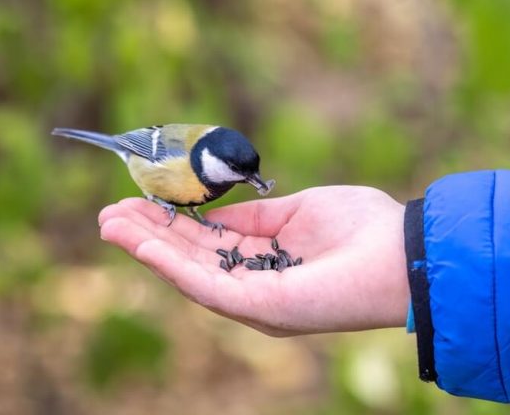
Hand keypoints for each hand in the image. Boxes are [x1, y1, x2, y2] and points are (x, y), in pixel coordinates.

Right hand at [98, 186, 408, 336]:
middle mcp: (254, 286)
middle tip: (106, 215)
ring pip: (188, 274)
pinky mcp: (261, 307)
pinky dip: (172, 265)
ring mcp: (255, 300)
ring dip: (147, 248)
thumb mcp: (297, 212)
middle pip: (189, 260)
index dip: (170, 225)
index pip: (206, 245)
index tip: (137, 202)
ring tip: (110, 225)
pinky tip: (144, 244)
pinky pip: (206, 285)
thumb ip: (253, 217)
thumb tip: (212, 214)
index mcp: (263, 263)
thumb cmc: (361, 227)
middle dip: (147, 236)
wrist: (402, 250)